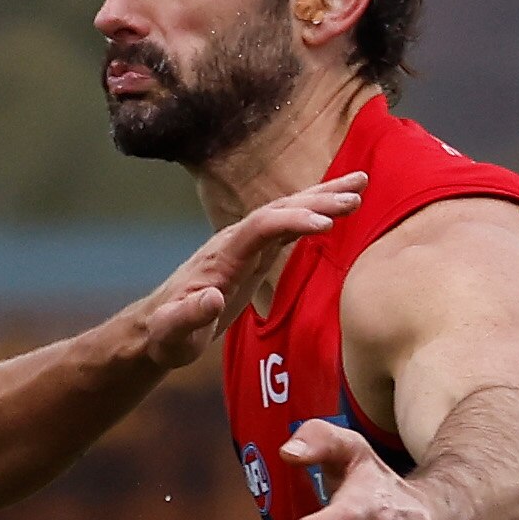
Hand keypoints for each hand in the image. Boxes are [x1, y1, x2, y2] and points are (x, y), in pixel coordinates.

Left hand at [126, 172, 366, 371]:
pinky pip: (287, 227)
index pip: (260, 228)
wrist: (157, 327)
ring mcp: (244, 246)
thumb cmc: (167, 335)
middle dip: (318, 201)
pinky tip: (337, 208)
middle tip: (358, 191)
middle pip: (279, 211)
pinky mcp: (253, 256)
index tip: (325, 226)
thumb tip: (211, 298)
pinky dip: (313, 215)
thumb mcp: (173, 333)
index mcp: (221, 258)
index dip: (291, 222)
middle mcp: (234, 243)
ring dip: (322, 198)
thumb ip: (189, 317)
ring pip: (286, 212)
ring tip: (361, 184)